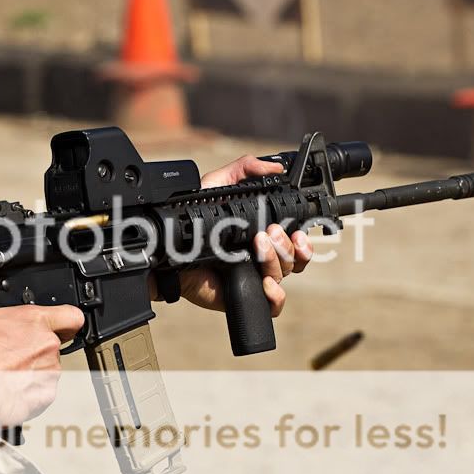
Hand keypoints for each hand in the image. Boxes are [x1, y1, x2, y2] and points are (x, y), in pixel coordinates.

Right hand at [0, 305, 84, 426]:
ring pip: (47, 369)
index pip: (71, 316)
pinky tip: (9, 392)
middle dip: (37, 351)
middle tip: (13, 359)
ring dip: (32, 373)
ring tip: (5, 378)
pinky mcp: (47, 394)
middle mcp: (47, 343)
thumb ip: (1, 323)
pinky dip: (30, 392)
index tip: (62, 328)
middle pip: (53, 345)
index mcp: (32, 320)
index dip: (66, 324)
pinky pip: (42, 390)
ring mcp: (50, 370)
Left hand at [176, 156, 313, 315]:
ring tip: (258, 244)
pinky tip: (264, 283)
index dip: (303, 237)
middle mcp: (262, 257)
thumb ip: (244, 169)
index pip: (295, 240)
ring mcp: (255, 277)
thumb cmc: (192, 221)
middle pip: (296, 258)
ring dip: (278, 259)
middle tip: (269, 233)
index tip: (299, 230)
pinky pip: (273, 305)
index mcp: (262, 235)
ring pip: (286, 274)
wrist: (170, 251)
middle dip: (290, 244)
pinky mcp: (245, 295)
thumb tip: (276, 168)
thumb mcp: (217, 186)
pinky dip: (276, 295)